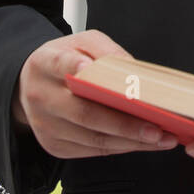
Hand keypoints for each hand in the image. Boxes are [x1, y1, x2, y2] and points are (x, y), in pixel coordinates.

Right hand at [12, 29, 179, 158]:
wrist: (32, 85)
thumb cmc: (65, 60)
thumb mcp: (82, 42)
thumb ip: (107, 51)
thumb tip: (135, 74)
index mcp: (45, 63)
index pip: (61, 64)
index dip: (75, 68)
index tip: (89, 69)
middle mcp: (41, 96)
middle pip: (85, 113)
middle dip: (125, 124)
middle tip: (156, 127)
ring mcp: (46, 126)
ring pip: (93, 138)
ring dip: (131, 141)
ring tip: (161, 138)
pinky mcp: (54, 146)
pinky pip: (93, 151)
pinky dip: (121, 147)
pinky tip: (144, 143)